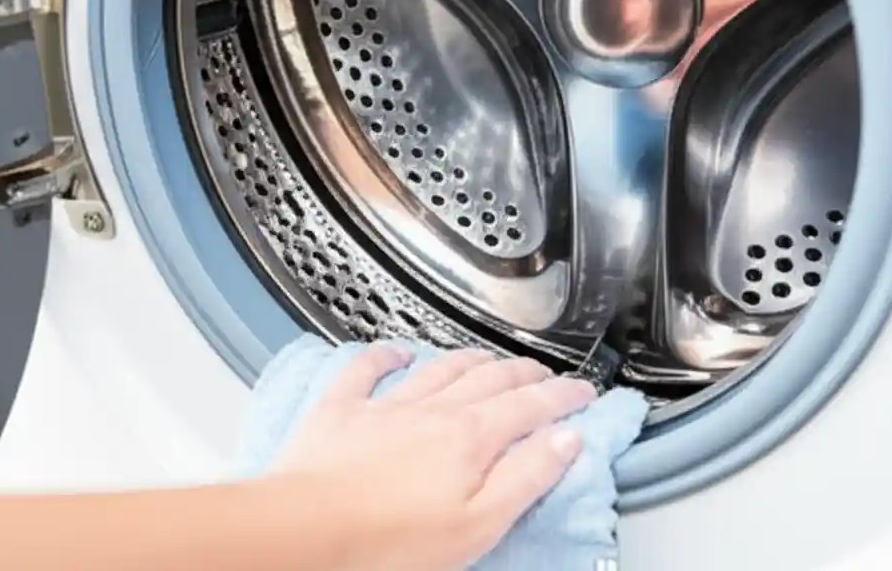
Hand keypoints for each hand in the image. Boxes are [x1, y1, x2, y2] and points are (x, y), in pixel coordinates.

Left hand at [269, 344, 597, 570]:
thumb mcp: (479, 524)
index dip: (563, 397)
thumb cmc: (390, 541)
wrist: (308, 531)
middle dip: (524, 374)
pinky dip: (385, 355)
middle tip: (544, 374)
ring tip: (489, 358)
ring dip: (469, 360)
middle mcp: (432, 411)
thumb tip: (566, 440)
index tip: (583, 392)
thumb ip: (526, 477)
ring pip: (438, 368)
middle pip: (489, 380)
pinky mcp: (341, 412)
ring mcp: (386, 407)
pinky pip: (367, 370)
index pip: (530, 407)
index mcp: (471, 439)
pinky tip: (396, 350)